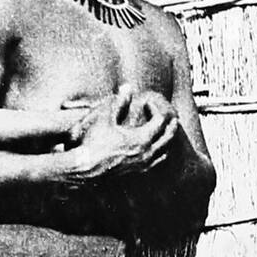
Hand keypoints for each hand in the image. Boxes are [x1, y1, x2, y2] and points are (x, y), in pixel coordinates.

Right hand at [51, 91, 177, 189]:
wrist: (85, 168)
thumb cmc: (93, 143)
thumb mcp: (105, 119)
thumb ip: (119, 103)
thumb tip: (127, 87)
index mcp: (141, 139)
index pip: (161, 120)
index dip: (156, 107)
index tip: (147, 101)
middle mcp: (146, 153)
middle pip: (169, 135)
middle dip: (170, 121)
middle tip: (166, 110)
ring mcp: (144, 163)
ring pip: (166, 149)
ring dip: (168, 136)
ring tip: (165, 126)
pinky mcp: (139, 170)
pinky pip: (159, 159)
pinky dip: (163, 149)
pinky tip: (156, 142)